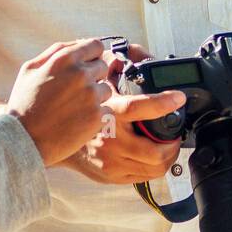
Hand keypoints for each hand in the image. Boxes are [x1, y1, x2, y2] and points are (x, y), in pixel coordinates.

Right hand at [7, 39, 113, 165]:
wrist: (23, 140)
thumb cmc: (24, 103)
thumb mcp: (30, 69)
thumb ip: (55, 52)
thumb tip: (77, 44)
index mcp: (65, 59)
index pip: (96, 46)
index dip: (92, 55)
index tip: (87, 66)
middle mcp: (81, 74)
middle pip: (103, 67)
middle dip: (93, 77)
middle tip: (76, 92)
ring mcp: (91, 96)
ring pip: (106, 90)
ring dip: (96, 97)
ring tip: (75, 108)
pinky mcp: (97, 117)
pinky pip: (107, 110)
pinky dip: (96, 116)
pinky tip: (78, 121)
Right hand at [62, 43, 185, 183]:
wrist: (53, 137)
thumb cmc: (77, 110)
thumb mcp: (94, 83)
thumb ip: (114, 64)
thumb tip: (133, 54)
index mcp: (109, 113)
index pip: (141, 107)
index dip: (163, 103)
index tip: (178, 98)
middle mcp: (111, 140)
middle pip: (156, 152)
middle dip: (173, 144)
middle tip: (176, 135)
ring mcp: (111, 162)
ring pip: (154, 168)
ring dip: (168, 157)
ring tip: (169, 146)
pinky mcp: (111, 175)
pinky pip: (143, 178)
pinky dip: (155, 168)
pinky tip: (154, 158)